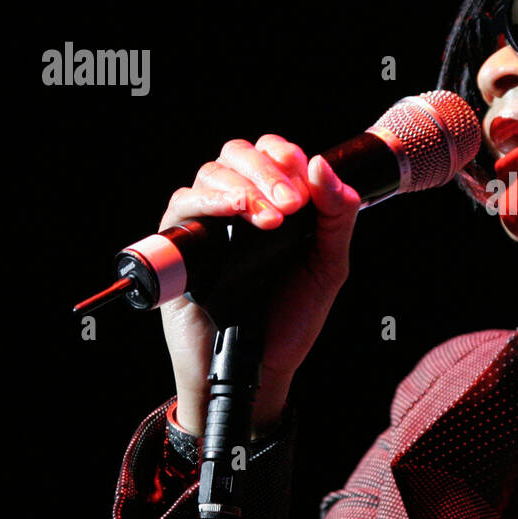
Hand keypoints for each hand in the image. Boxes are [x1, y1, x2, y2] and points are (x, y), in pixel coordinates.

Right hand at [157, 135, 360, 435]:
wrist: (262, 366)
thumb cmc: (291, 316)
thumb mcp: (328, 265)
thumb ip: (336, 216)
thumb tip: (322, 167)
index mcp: (274, 202)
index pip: (272, 152)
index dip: (286, 158)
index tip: (305, 188)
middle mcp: (238, 206)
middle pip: (239, 154)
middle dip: (267, 172)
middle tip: (291, 205)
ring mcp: (207, 222)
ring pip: (211, 173)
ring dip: (244, 188)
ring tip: (271, 222)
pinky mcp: (180, 245)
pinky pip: (183, 206)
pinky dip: (209, 201)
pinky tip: (235, 212)